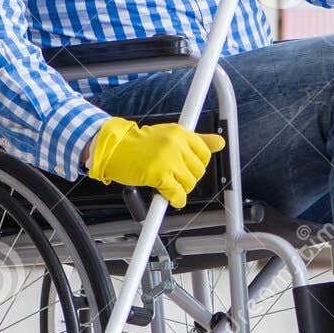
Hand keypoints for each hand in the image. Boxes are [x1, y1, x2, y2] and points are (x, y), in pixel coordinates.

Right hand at [86, 117, 225, 209]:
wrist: (114, 148)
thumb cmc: (139, 144)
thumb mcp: (170, 135)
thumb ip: (197, 140)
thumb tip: (220, 142)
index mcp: (180, 132)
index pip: (204, 153)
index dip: (197, 165)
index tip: (189, 169)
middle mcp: (176, 144)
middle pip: (198, 171)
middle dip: (188, 179)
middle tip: (176, 179)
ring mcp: (167, 159)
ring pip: (189, 184)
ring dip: (181, 190)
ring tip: (169, 186)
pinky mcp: (159, 174)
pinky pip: (177, 194)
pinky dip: (176, 199)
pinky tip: (170, 197)